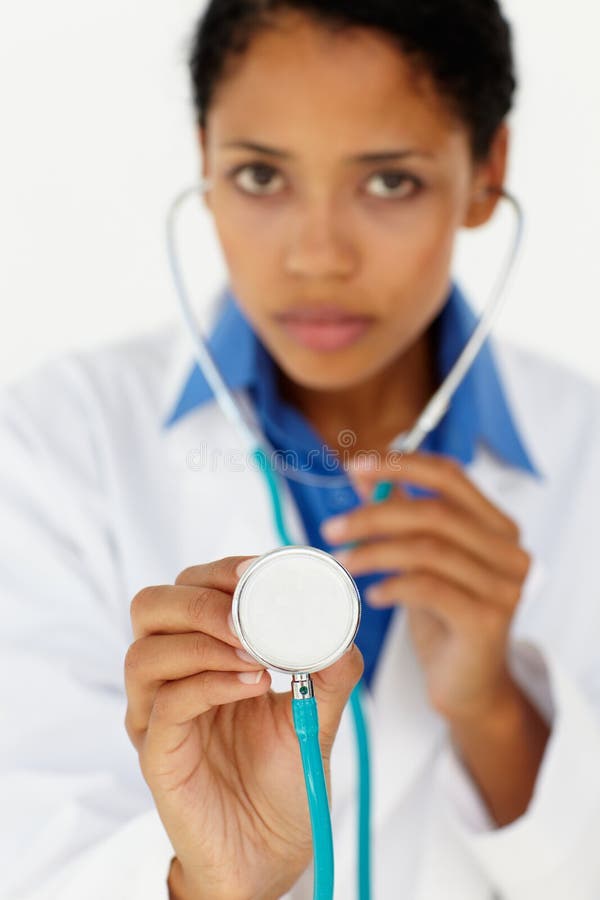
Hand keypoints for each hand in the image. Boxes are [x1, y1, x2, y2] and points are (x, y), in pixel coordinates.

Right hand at [125, 555, 361, 899]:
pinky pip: (166, 705)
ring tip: (258, 655)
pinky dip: (210, 684)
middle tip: (250, 613)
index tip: (262, 570)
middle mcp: (170, 675)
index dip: (221, 571)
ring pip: (146, 652)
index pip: (190, 587)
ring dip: (204, 641)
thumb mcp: (316, 710)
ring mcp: (156, 714)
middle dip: (202, 598)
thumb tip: (341, 621)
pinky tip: (253, 685)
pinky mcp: (157, 754)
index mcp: (202, 651)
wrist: (271, 851)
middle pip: (151, 606)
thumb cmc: (282, 776)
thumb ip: (329, 665)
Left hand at [321, 452, 530, 723]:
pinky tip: (372, 595)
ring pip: (428, 550)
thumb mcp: (422, 558)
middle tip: (332, 528)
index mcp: (498, 526)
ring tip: (342, 562)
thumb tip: (362, 472)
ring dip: (374, 551)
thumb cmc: (445, 616)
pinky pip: (429, 588)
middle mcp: (510, 551)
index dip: (402, 465)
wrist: (470, 685)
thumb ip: (401, 513)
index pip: (450, 477)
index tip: (356, 467)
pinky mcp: (487, 620)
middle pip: (435, 513)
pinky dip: (393, 585)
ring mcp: (504, 586)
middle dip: (375, 515)